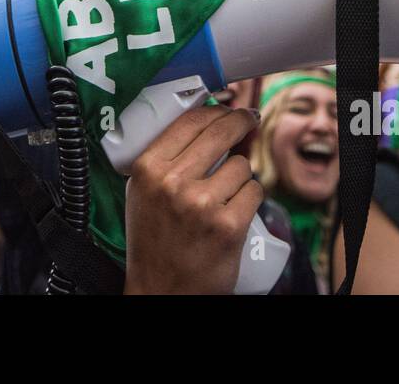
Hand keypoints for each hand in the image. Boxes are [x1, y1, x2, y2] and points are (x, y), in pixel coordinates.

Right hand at [123, 105, 261, 293]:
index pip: (190, 121)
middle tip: (250, 121)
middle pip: (222, 132)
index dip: (217, 110)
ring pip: (242, 165)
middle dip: (241, 122)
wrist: (160, 290)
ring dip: (241, 175)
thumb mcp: (143, 191)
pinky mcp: (228, 226)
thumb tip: (212, 121)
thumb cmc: (154, 239)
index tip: (230, 109)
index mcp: (147, 168)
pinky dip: (250, 199)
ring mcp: (202, 204)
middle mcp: (172, 182)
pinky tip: (236, 211)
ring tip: (226, 194)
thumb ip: (168, 156)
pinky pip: (255, 191)